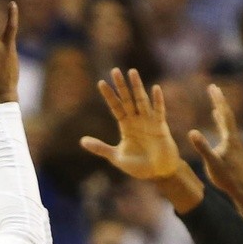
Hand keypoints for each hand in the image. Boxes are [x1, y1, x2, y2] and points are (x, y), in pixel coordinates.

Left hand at [79, 69, 189, 186]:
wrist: (159, 173)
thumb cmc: (139, 166)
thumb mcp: (116, 157)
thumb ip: (100, 148)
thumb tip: (81, 141)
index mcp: (126, 126)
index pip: (115, 107)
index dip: (109, 96)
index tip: (100, 83)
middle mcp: (137, 120)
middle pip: (127, 99)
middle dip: (121, 86)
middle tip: (114, 70)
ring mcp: (149, 121)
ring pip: (141, 100)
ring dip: (137, 87)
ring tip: (132, 72)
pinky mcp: (160, 126)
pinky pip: (159, 111)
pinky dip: (157, 100)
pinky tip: (155, 89)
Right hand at [188, 82, 242, 201]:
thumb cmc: (228, 179)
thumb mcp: (213, 163)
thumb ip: (203, 147)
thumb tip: (192, 132)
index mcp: (230, 138)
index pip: (224, 114)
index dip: (218, 100)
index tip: (213, 87)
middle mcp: (235, 139)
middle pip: (227, 116)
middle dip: (219, 102)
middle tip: (214, 89)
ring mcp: (236, 145)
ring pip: (228, 124)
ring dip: (221, 113)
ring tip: (216, 104)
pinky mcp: (235, 151)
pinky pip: (227, 133)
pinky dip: (222, 125)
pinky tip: (220, 126)